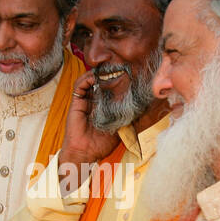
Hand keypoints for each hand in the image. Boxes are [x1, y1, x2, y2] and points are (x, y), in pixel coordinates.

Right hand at [57, 70, 120, 193]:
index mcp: (103, 107)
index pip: (109, 89)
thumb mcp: (121, 128)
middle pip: (99, 82)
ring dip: (97, 73)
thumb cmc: (101, 144)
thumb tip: (143, 108)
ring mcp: (84, 101)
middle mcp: (93, 102)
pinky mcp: (76, 103)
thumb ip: (128, 117)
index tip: (127, 74)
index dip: (117, 81)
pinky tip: (94, 76)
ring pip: (88, 80)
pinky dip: (86, 78)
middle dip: (108, 73)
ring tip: (106, 69)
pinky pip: (78, 85)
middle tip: (118, 67)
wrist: (85, 153)